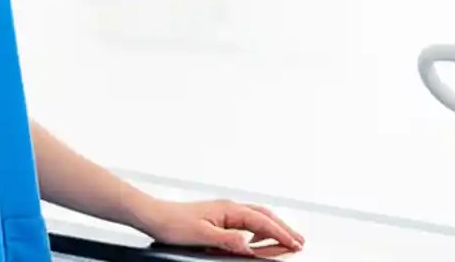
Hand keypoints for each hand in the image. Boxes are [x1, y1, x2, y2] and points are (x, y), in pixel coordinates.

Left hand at [136, 198, 305, 257]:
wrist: (154, 216)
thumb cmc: (173, 224)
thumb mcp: (202, 236)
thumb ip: (228, 240)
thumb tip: (250, 246)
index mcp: (228, 210)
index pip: (262, 221)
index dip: (281, 234)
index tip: (295, 244)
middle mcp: (229, 208)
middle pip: (265, 216)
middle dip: (284, 229)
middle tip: (300, 242)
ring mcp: (224, 212)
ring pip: (257, 218)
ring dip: (273, 228)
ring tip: (285, 240)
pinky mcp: (218, 218)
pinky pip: (246, 222)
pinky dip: (259, 230)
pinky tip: (257, 240)